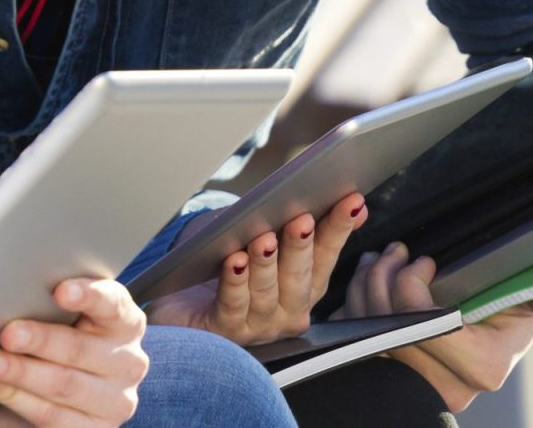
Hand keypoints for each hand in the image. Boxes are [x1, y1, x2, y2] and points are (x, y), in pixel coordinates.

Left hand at [0, 277, 149, 426]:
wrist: (63, 386)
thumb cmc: (60, 336)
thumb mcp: (63, 316)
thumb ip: (49, 302)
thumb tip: (8, 288)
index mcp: (125, 322)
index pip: (112, 304)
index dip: (88, 296)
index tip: (60, 291)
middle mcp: (128, 362)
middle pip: (79, 349)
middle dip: (39, 340)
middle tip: (7, 334)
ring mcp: (115, 401)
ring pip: (63, 385)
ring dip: (19, 373)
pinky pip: (52, 416)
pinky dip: (16, 398)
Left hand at [148, 193, 364, 343]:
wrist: (181, 303)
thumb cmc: (224, 265)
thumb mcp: (262, 237)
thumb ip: (300, 225)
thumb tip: (351, 202)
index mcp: (304, 289)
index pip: (326, 257)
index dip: (338, 229)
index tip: (351, 200)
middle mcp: (287, 312)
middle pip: (298, 278)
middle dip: (301, 246)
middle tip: (302, 219)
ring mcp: (259, 326)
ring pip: (266, 292)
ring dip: (265, 263)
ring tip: (264, 238)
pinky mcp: (225, 330)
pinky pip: (232, 305)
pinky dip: (234, 282)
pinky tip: (233, 261)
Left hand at [344, 241, 532, 411]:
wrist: (480, 336)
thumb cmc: (503, 313)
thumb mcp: (526, 302)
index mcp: (484, 367)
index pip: (430, 327)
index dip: (413, 287)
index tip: (422, 261)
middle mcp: (449, 386)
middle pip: (392, 329)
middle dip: (382, 278)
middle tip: (394, 250)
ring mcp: (414, 386)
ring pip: (367, 331)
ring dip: (365, 284)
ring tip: (381, 257)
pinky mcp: (385, 377)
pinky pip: (353, 337)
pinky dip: (355, 302)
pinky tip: (368, 276)